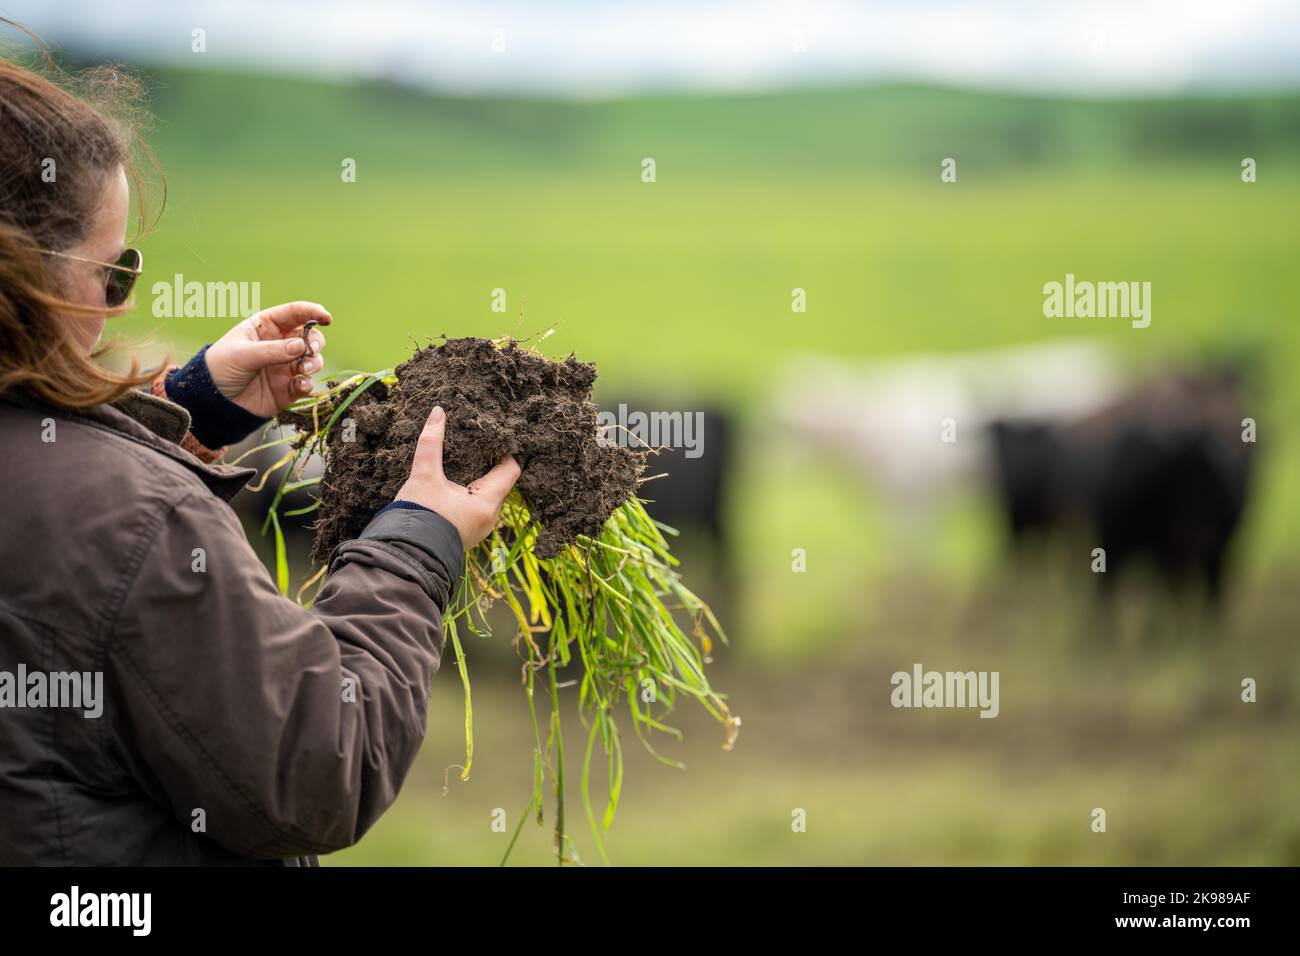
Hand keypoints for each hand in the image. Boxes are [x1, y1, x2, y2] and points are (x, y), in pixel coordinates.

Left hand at [204, 302, 331, 417]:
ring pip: (313, 360)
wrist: (213, 403)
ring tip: (301, 370)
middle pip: (310, 336)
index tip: (326, 317)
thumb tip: (302, 346)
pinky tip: (299, 386)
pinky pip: (307, 384)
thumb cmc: (220, 369)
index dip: (312, 312)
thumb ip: (272, 350)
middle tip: (310, 351)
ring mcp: (286, 366)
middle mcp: (280, 344)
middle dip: (315, 342)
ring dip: (313, 363)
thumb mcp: (242, 355)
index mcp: (266, 327)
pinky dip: (308, 384)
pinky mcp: (289, 388)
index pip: (294, 313)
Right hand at [396, 406, 520, 549]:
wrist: (403, 556)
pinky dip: (470, 494)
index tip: (491, 437)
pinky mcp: (468, 534)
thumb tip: (438, 412)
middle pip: (500, 482)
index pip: (511, 470)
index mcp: (487, 503)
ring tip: (464, 462)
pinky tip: (454, 485)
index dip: (504, 450)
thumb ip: (431, 443)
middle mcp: (489, 518)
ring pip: (488, 496)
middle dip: (489, 464)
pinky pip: (477, 508)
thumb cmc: (416, 517)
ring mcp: (480, 529)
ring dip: (479, 480)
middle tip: (475, 445)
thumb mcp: (423, 476)